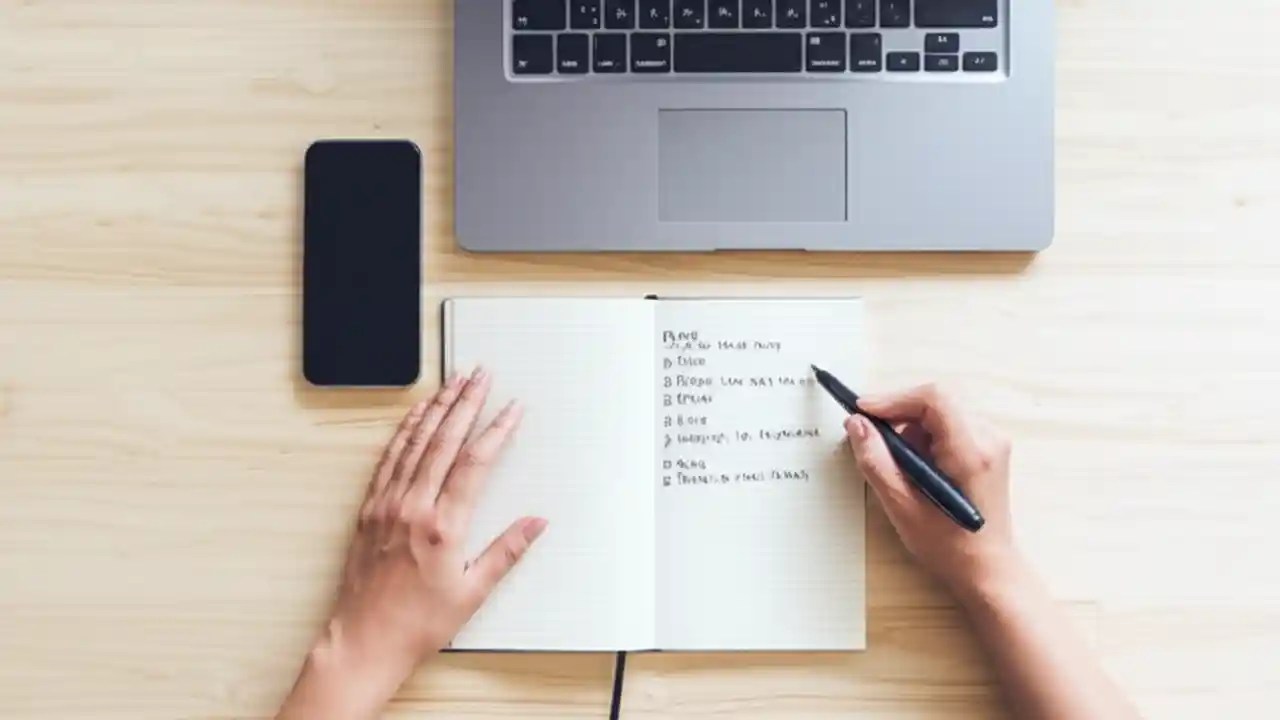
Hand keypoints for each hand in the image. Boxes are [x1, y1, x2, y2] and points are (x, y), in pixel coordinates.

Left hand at [277, 369, 547, 719]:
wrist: (363, 642)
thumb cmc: (416, 625)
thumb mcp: (472, 593)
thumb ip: (506, 551)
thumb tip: (536, 523)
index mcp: (442, 527)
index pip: (475, 464)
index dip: (496, 431)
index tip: (512, 410)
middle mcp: (412, 508)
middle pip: (444, 441)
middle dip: (466, 403)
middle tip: (482, 376)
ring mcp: (387, 505)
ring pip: (415, 443)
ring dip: (436, 408)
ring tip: (452, 383)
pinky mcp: (369, 510)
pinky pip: (389, 459)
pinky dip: (404, 432)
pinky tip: (415, 417)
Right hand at [845, 383, 1020, 597]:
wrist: (987, 568)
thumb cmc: (949, 546)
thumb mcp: (902, 506)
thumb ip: (876, 461)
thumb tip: (857, 424)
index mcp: (971, 451)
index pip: (934, 398)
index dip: (893, 398)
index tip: (863, 412)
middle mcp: (987, 439)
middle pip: (935, 400)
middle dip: (898, 412)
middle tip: (870, 435)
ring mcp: (991, 442)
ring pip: (940, 411)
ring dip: (910, 427)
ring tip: (896, 462)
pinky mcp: (986, 448)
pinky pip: (948, 424)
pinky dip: (924, 436)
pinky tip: (914, 466)